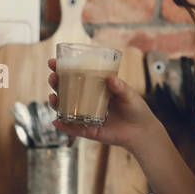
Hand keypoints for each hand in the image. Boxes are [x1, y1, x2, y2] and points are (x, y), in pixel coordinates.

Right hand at [47, 57, 164, 154]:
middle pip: (66, 90)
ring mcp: (86, 115)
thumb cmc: (135, 108)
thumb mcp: (129, 94)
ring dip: (55, 103)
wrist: (141, 131)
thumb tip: (111, 79)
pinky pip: (73, 129)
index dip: (62, 69)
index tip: (53, 62)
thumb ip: (120, 87)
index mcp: (95, 87)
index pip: (76, 76)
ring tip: (53, 97)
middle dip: (56, 83)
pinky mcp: (89, 131)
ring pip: (65, 109)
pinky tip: (56, 122)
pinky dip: (63, 126)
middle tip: (53, 77)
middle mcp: (87, 100)